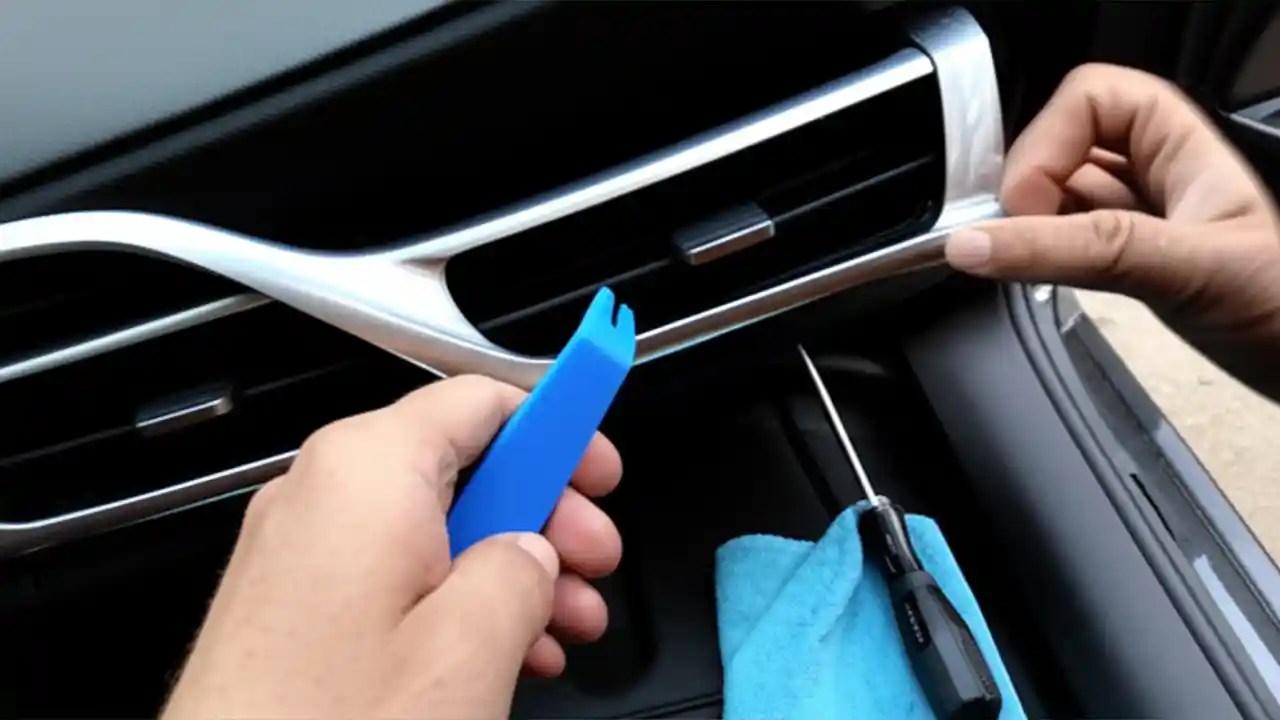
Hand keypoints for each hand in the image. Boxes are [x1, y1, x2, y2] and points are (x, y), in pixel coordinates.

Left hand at [162, 376, 622, 718]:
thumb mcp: (468, 650)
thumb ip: (522, 574)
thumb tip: (534, 551)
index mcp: (367, 470)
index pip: (481, 399)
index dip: (558, 427)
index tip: (601, 464)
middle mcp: (322, 493)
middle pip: (464, 465)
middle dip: (544, 514)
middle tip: (593, 566)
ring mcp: (301, 550)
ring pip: (435, 527)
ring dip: (510, 570)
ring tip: (560, 625)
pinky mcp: (292, 604)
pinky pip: (394, 572)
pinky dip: (456, 600)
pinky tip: (501, 652)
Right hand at [945, 63, 1279, 396]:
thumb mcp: (1185, 267)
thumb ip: (1081, 253)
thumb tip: (983, 243)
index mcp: (1181, 144)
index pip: (1088, 99)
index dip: (1047, 143)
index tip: (1026, 205)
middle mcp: (1154, 174)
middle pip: (1058, 148)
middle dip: (1026, 189)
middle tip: (1012, 238)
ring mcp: (1136, 222)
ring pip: (1052, 200)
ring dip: (1025, 228)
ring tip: (1020, 263)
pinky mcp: (1123, 267)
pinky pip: (1059, 245)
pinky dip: (1035, 259)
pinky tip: (1034, 279)